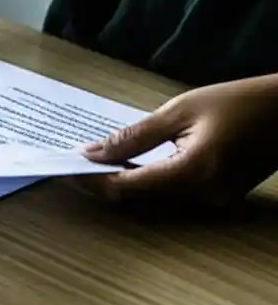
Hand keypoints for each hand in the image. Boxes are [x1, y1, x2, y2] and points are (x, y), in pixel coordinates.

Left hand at [80, 75, 277, 203]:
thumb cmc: (240, 102)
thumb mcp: (181, 110)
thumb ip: (134, 135)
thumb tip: (92, 152)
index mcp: (193, 173)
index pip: (126, 189)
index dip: (92, 181)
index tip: (65, 167)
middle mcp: (203, 197)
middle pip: (137, 201)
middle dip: (102, 184)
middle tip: (72, 164)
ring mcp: (214, 202)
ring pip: (153, 201)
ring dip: (122, 183)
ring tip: (94, 162)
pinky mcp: (219, 198)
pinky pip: (172, 196)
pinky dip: (146, 182)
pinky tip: (128, 164)